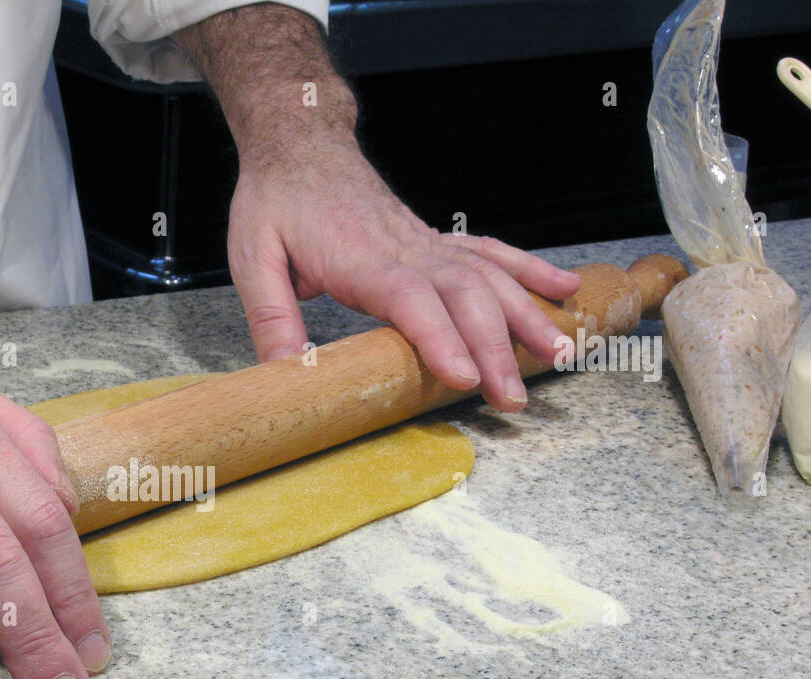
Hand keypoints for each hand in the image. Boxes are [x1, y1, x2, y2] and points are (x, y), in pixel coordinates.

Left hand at [226, 135, 581, 411]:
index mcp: (360, 256)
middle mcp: (405, 247)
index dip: (440, 338)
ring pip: (489, 276)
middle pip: (464, 295)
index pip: (410, 299)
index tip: (464, 376)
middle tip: (513, 398)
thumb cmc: (275, 199)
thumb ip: (270, 314)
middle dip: (495, 348)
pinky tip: (564, 290)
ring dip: (527, 316)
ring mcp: (427, 241)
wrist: (299, 142)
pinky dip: (529, 271)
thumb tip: (283, 373)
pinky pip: (491, 252)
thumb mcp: (252, 256)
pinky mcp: (435, 239)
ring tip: (561, 353)